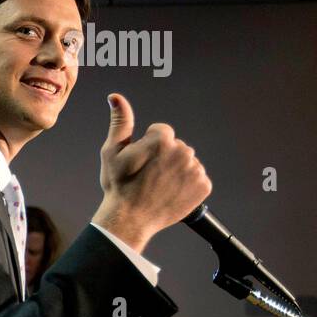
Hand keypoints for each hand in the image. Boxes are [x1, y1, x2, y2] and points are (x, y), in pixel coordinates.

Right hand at [91, 93, 211, 254]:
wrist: (130, 218)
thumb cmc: (118, 185)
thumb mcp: (112, 151)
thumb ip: (120, 121)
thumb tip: (115, 97)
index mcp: (162, 140)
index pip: (161, 132)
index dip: (148, 147)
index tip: (140, 162)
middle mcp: (183, 151)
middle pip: (176, 147)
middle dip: (164, 157)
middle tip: (148, 176)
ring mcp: (195, 169)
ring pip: (187, 162)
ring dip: (176, 170)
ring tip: (160, 185)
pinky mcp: (204, 186)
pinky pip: (197, 178)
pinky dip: (187, 185)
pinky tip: (171, 192)